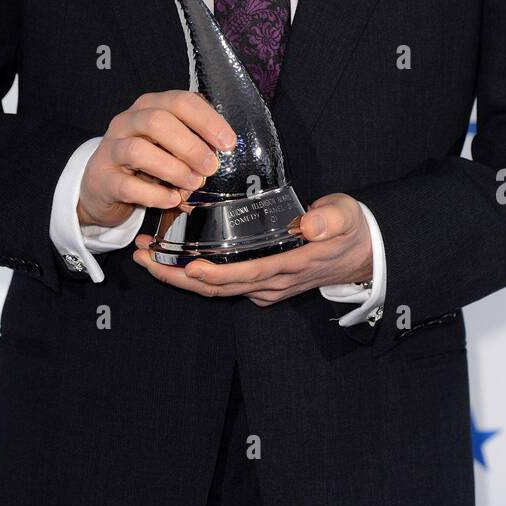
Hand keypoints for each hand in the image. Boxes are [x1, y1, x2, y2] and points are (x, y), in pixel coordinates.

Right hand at [78, 90, 236, 229]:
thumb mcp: (169, 145)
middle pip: (158, 121)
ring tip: (194, 183)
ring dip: (173, 169)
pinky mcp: (103, 179)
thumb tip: (223, 155)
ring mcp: (111, 149)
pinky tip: (172, 199)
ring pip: (139, 150)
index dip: (207, 120)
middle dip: (190, 145)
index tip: (228, 142)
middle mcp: (127, 122)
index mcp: (149, 106)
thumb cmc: (145, 161)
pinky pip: (128, 185)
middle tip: (211, 167)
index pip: (180, 101)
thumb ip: (193, 142)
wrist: (101, 185)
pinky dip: (155, 194)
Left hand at [132, 192, 372, 304]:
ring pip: (215, 288)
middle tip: (144, 256)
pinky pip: (223, 284)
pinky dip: (195, 275)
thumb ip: (330, 220)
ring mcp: (265, 286)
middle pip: (218, 287)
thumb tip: (310, 223)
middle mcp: (272, 282)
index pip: (246, 275)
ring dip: (178, 276)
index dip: (216, 275)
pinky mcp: (261, 282)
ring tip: (146, 255)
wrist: (362, 254)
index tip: (189, 266)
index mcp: (289, 266)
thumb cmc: (351, 231)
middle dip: (177, 276)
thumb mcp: (346, 217)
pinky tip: (174, 257)